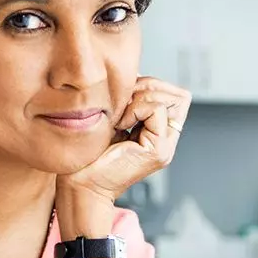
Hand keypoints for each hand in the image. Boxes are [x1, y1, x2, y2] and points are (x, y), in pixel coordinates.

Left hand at [59, 76, 189, 203]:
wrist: (79, 185)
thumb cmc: (88, 155)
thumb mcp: (112, 120)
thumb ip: (129, 103)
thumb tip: (134, 72)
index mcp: (157, 134)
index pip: (174, 96)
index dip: (152, 86)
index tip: (124, 98)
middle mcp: (166, 142)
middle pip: (178, 95)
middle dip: (149, 87)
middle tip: (123, 102)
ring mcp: (165, 148)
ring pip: (170, 99)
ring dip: (141, 98)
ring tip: (120, 116)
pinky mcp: (158, 151)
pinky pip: (157, 109)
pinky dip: (136, 109)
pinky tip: (120, 124)